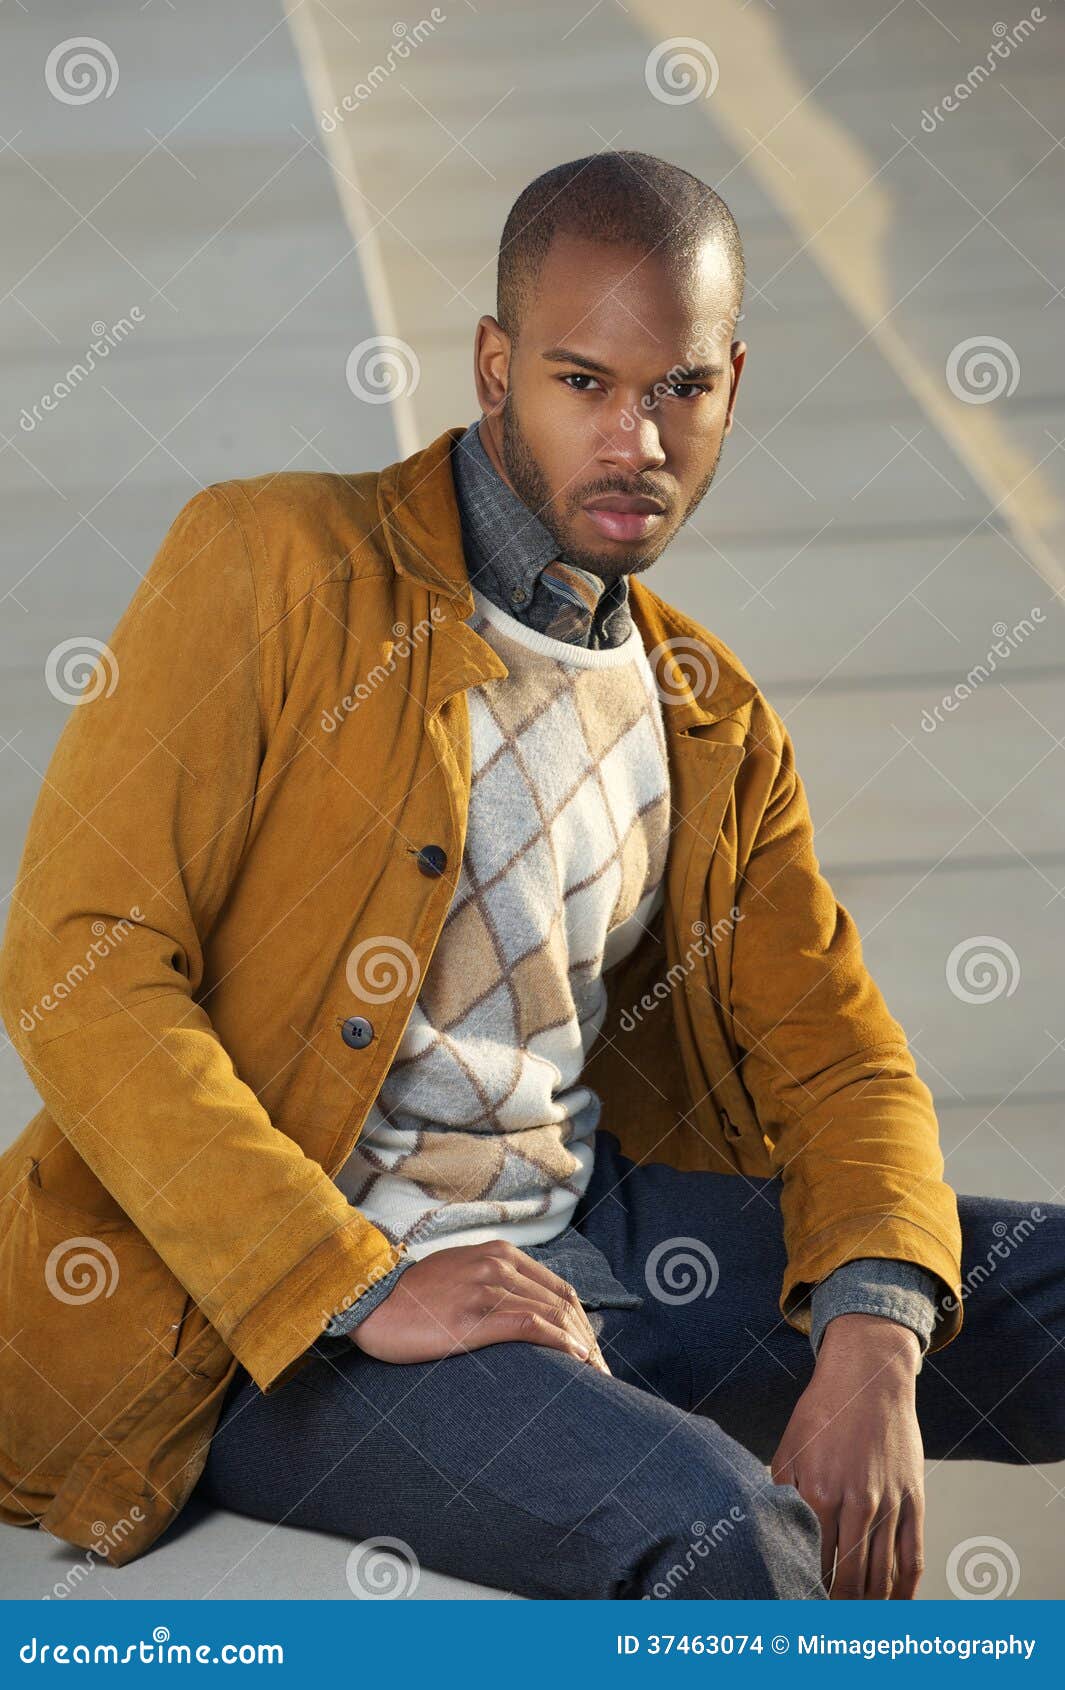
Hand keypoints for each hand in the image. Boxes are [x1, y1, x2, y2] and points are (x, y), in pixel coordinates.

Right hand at [350, 1239, 612, 1374]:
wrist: (370, 1301)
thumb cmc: (411, 1299)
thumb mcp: (460, 1278)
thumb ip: (493, 1286)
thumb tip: (524, 1318)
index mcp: (498, 1254)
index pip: (558, 1289)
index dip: (582, 1323)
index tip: (592, 1353)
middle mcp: (498, 1264)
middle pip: (563, 1302)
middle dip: (589, 1340)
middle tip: (601, 1374)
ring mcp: (487, 1286)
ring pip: (553, 1314)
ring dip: (581, 1348)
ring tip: (594, 1378)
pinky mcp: (474, 1314)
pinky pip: (531, 1325)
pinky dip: (560, 1343)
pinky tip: (574, 1362)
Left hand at [770, 1313, 923, 1599]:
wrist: (868, 1377)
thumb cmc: (823, 1411)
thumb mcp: (790, 1449)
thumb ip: (781, 1494)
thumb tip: (771, 1533)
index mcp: (818, 1491)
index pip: (813, 1561)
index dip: (808, 1590)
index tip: (800, 1608)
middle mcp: (856, 1502)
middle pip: (849, 1578)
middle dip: (837, 1609)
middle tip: (827, 1625)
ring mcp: (890, 1503)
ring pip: (882, 1575)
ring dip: (869, 1607)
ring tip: (856, 1624)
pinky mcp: (914, 1499)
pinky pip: (912, 1556)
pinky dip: (904, 1589)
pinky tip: (893, 1606)